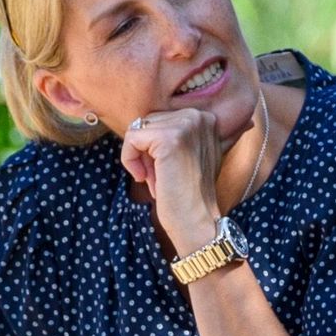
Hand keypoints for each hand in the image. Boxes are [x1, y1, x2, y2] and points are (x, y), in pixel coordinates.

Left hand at [119, 108, 224, 252]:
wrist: (197, 219)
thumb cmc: (189, 191)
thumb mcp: (190, 153)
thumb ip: (176, 132)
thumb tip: (142, 121)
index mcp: (205, 117)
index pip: (160, 118)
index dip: (155, 146)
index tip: (167, 169)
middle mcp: (199, 116)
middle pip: (148, 121)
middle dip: (146, 150)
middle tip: (161, 176)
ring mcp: (186, 125)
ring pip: (138, 129)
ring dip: (140, 157)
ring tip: (157, 178)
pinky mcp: (169, 138)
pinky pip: (131, 138)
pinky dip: (129, 160)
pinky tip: (145, 178)